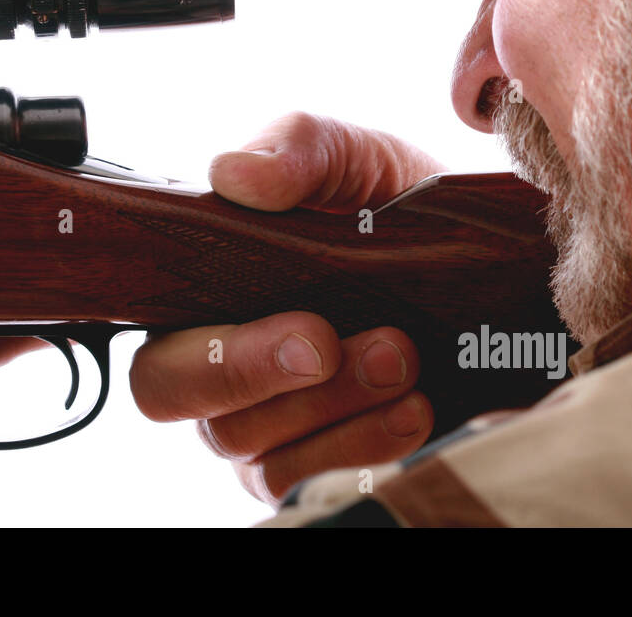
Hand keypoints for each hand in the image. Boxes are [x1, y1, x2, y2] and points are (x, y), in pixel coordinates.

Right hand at [129, 112, 445, 503]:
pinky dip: (372, 448)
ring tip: (407, 362)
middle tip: (372, 347)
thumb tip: (236, 174)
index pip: (162, 370)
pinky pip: (323, 482)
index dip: (218, 366)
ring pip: (270, 462)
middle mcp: (225, 381)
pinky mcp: (327, 459)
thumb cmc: (381, 202)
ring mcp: (274, 430)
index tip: (312, 332)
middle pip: (214, 425)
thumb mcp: (348, 156)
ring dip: (345, 418)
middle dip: (290, 392)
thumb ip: (294, 149)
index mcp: (201, 309)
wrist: (469, 253)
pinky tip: (418, 406)